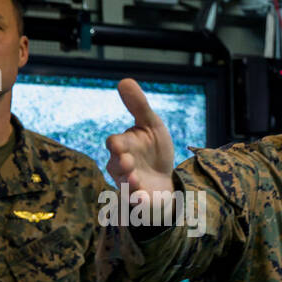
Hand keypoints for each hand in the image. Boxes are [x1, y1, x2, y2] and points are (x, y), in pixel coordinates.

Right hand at [106, 79, 175, 196]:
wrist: (166, 177)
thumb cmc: (154, 149)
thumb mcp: (151, 125)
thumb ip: (139, 106)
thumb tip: (125, 80)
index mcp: (124, 145)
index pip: (115, 143)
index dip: (117, 144)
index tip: (118, 144)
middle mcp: (122, 165)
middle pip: (116, 164)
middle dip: (122, 163)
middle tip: (129, 163)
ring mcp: (130, 183)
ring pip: (124, 184)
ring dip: (129, 182)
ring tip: (135, 180)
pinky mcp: (140, 198)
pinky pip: (135, 201)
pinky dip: (137, 200)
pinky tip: (142, 200)